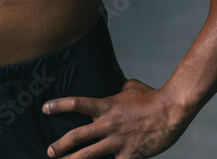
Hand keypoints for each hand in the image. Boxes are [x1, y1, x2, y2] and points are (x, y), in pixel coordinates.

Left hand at [42, 78, 192, 158]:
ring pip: (90, 154)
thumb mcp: (130, 85)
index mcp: (106, 106)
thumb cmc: (151, 97)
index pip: (77, 104)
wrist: (172, 111)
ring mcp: (118, 141)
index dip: (59, 105)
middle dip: (60, 144)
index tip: (44, 108)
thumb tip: (110, 66)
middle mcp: (108, 124)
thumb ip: (116, 79)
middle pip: (78, 135)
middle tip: (49, 150)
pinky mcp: (130, 154)